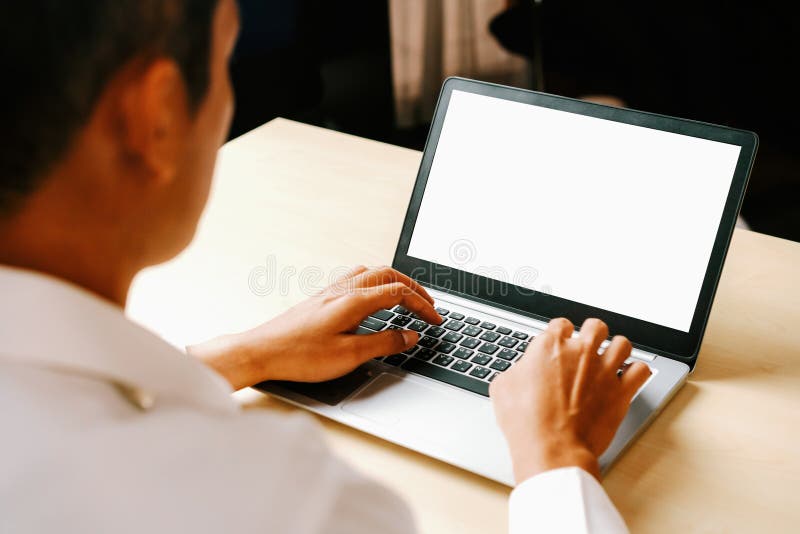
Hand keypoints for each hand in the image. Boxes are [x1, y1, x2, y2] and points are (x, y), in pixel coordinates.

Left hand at [189, 266, 441, 389]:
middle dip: (413, 287)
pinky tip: (371, 299)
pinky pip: (354, 279)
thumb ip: (383, 343)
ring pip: (370, 272)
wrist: (261, 352)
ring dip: (393, 280)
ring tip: (405, 297)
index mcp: (353, 301)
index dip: (422, 305)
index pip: (399, 293)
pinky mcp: (320, 299)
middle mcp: (342, 290)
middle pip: (388, 274)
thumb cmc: (300, 356)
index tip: (435, 319)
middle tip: (428, 304)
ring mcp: (330, 292)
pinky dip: (374, 283)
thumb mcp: (349, 356)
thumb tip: (409, 335)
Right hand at [489, 317, 650, 482]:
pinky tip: (628, 378)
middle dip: (592, 334)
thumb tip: (520, 372)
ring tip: (612, 358)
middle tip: (589, 346)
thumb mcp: (503, 388)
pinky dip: (636, 372)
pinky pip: (640, 370)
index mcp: (550, 346)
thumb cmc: (526, 422)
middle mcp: (580, 352)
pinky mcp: (621, 391)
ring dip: (617, 349)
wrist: (552, 449)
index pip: (560, 324)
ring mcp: (603, 370)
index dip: (560, 333)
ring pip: (622, 343)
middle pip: (596, 326)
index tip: (561, 341)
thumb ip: (517, 371)